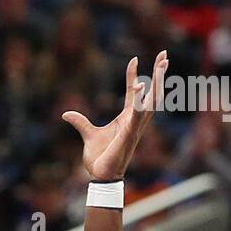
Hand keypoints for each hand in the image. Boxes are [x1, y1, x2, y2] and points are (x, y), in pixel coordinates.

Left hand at [63, 50, 165, 181]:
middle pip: (151, 92)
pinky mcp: (130, 134)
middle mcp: (135, 120)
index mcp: (127, 118)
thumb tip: (66, 113)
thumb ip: (79, 122)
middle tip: (164, 54)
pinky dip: (140, 101)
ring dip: (157, 82)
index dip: (133, 75)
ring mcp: (135, 126)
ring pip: (151, 100)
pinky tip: (142, 85)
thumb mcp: (87, 134)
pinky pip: (138, 115)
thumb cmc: (99, 159)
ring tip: (161, 63)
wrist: (101, 176)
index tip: (133, 58)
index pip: (133, 92)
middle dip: (158, 73)